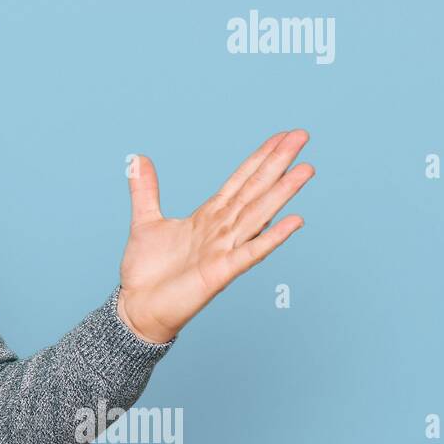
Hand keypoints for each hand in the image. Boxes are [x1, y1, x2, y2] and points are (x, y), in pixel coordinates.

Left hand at [116, 129, 313, 343]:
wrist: (138, 307)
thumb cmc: (147, 271)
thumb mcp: (144, 221)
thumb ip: (145, 190)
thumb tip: (138, 159)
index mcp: (209, 217)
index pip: (241, 180)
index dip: (260, 157)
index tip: (282, 135)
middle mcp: (222, 230)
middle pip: (255, 190)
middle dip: (277, 163)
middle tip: (302, 136)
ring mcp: (224, 250)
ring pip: (258, 214)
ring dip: (282, 192)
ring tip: (306, 169)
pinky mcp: (221, 272)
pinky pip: (250, 252)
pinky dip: (272, 237)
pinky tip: (295, 220)